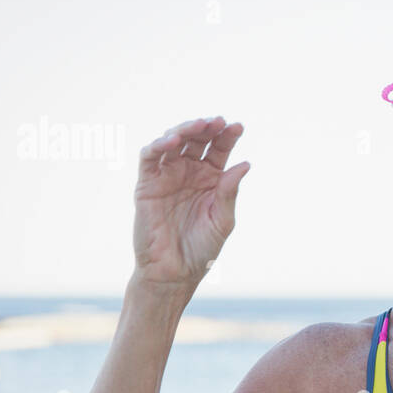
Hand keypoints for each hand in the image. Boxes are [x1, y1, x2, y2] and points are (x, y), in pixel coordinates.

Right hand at [132, 117, 248, 289]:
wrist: (174, 272)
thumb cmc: (202, 249)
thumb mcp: (223, 219)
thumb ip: (230, 192)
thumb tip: (245, 164)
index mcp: (211, 179)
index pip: (219, 149)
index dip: (228, 136)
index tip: (238, 126)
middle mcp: (189, 173)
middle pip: (197, 140)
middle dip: (207, 127)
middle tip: (217, 121)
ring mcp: (167, 176)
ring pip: (173, 142)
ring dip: (185, 130)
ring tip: (199, 126)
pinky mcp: (147, 184)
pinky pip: (150, 158)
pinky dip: (159, 145)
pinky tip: (173, 141)